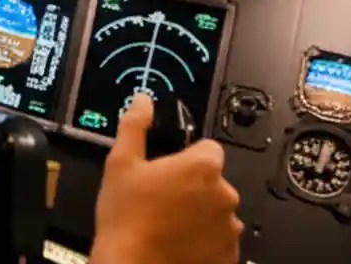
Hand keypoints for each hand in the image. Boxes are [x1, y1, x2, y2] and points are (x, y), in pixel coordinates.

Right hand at [91, 94, 241, 263]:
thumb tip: (143, 102)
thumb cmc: (127, 219)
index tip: (169, 170)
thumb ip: (135, 126)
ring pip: (216, 212)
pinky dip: (203, 241)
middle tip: (161, 199)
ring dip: (199, 215)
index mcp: (202, 167)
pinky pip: (219, 240)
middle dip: (193, 187)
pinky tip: (177, 243)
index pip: (208, 148)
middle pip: (213, 182)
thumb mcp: (120, 164)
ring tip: (167, 224)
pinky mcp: (228, 254)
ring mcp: (229, 228)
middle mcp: (224, 195)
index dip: (187, 157)